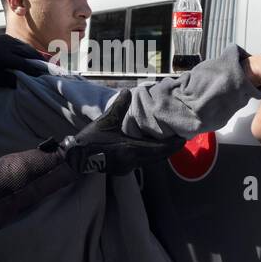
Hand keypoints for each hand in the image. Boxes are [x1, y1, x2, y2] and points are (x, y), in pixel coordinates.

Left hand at [0, 34, 49, 87]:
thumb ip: (11, 80)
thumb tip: (27, 82)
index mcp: (3, 57)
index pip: (24, 64)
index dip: (34, 70)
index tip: (43, 76)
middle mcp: (6, 46)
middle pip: (27, 52)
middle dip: (38, 60)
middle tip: (49, 67)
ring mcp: (5, 40)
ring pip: (24, 46)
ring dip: (34, 53)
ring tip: (44, 61)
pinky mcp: (4, 37)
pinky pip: (19, 43)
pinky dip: (26, 49)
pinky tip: (32, 54)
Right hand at [58, 89, 183, 175]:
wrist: (77, 157)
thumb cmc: (91, 139)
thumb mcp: (106, 120)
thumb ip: (119, 106)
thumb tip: (128, 91)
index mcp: (131, 149)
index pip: (159, 149)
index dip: (172, 145)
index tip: (183, 140)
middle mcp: (133, 161)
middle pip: (157, 156)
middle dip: (169, 149)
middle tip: (179, 140)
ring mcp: (128, 167)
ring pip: (150, 161)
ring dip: (159, 153)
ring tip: (168, 144)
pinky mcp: (123, 170)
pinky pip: (142, 162)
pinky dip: (149, 156)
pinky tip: (150, 149)